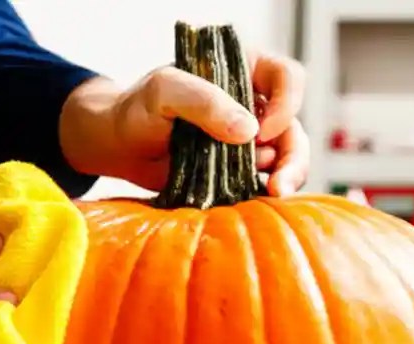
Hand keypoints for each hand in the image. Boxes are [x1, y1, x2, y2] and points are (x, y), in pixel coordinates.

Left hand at [60, 49, 308, 195]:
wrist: (119, 146)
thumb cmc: (137, 108)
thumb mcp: (165, 92)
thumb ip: (204, 102)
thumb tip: (247, 131)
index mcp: (244, 70)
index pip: (287, 78)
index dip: (286, 105)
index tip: (258, 131)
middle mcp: (253, 103)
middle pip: (294, 126)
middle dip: (293, 157)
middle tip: (279, 184)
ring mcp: (248, 139)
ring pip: (286, 157)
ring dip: (285, 177)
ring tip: (271, 193)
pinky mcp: (238, 170)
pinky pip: (264, 181)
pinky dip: (264, 193)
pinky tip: (257, 204)